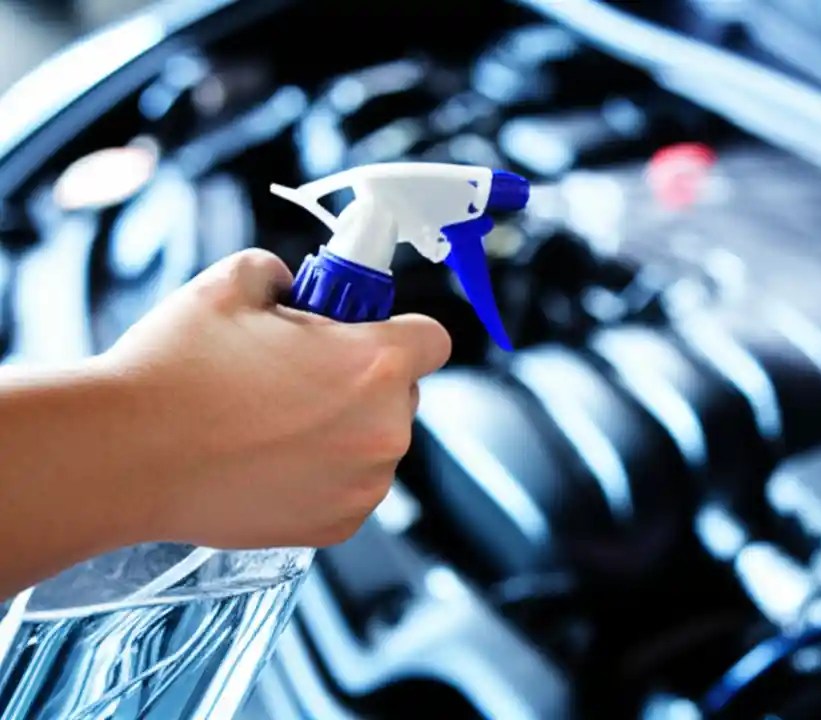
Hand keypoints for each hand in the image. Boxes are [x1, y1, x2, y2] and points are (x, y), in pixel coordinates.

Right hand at [100, 249, 450, 548]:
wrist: (124, 455)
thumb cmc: (175, 373)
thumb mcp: (232, 283)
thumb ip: (283, 273)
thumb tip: (292, 285)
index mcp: (375, 364)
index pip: (434, 339)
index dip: (399, 329)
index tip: (367, 331)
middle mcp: (384, 430)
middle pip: (402, 392)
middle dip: (362, 379)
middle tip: (298, 373)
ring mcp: (364, 485)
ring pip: (376, 442)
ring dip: (343, 429)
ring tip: (271, 419)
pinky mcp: (338, 527)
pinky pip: (351, 486)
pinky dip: (324, 474)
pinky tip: (268, 458)